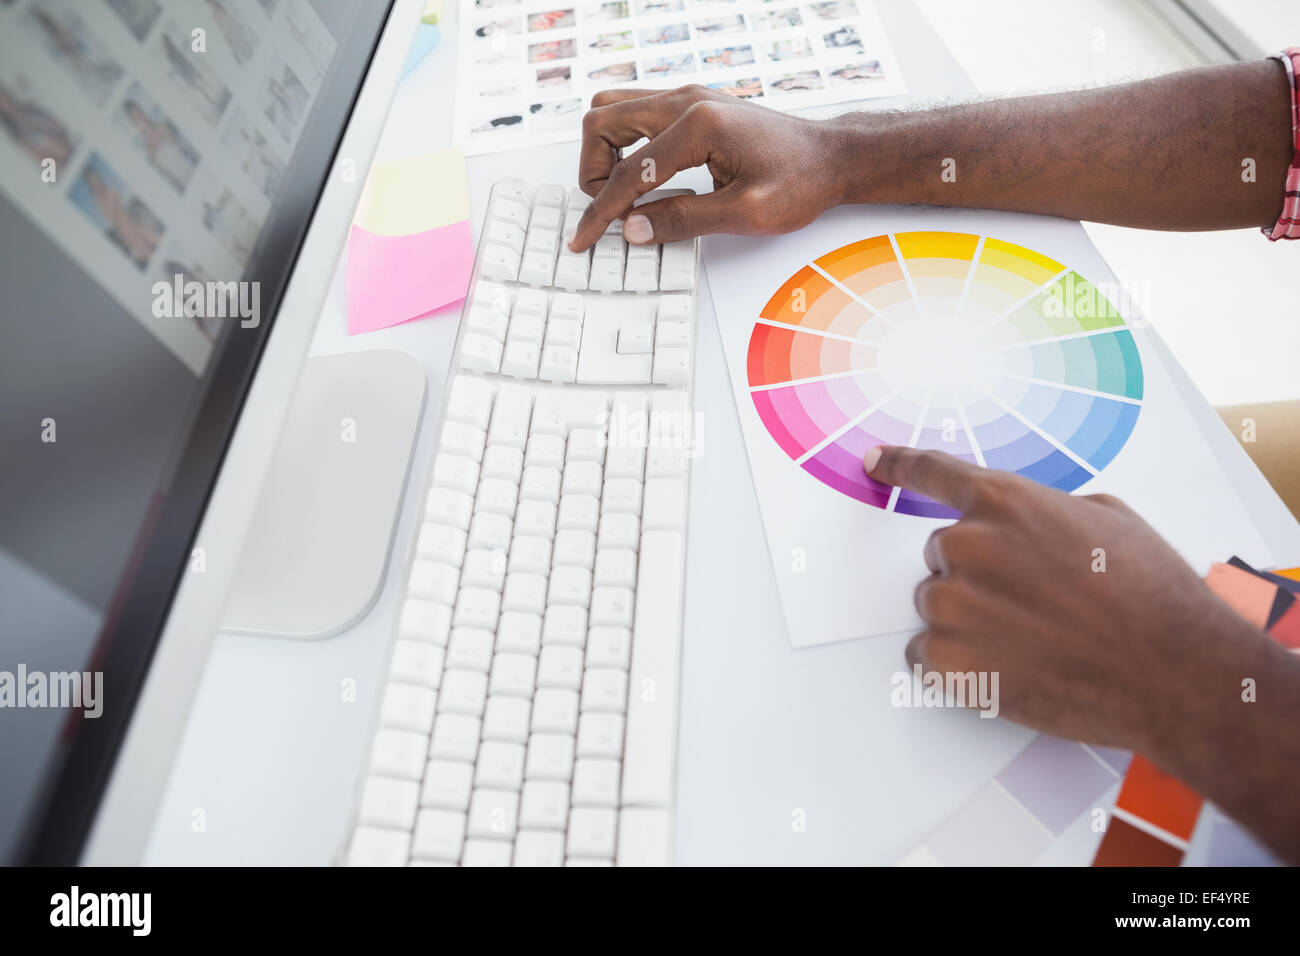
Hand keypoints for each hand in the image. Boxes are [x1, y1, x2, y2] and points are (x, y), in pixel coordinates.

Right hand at [569, 84, 847, 251]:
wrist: (832, 158)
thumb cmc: (802, 180)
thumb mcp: (747, 213)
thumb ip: (685, 219)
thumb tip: (635, 229)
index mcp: (700, 124)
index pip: (630, 171)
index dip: (602, 211)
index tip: (585, 239)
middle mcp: (687, 101)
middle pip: (602, 119)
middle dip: (593, 170)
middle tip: (609, 210)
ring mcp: (687, 99)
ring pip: (613, 109)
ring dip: (604, 153)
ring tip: (622, 195)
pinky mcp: (691, 107)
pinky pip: (635, 115)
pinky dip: (625, 147)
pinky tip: (644, 181)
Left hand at [863, 445, 1272, 753]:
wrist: (1174, 674)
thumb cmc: (1152, 598)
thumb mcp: (1107, 518)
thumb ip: (1042, 509)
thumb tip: (1022, 524)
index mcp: (1004, 501)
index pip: (933, 473)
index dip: (899, 466)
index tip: (874, 462)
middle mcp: (967, 546)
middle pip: (941, 556)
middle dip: (978, 576)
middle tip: (1036, 604)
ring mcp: (953, 604)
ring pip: (935, 606)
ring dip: (968, 621)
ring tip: (1033, 640)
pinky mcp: (947, 660)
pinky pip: (924, 655)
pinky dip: (956, 664)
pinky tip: (1008, 667)